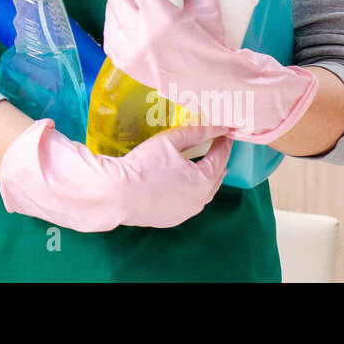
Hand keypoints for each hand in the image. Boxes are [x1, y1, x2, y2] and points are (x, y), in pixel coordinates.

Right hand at [0, 117, 232, 230]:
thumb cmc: (144, 165)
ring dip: (205, 178)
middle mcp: (200, 201)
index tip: (225, 132)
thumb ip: (196, 132)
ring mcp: (186, 213)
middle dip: (217, 161)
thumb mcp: (170, 141)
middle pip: (216, 177)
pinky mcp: (171, 219)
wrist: (117, 195)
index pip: (220, 157)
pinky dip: (191, 190)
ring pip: (203, 193)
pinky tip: (182, 184)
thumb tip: (217, 125)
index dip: (223, 142)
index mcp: (204, 181)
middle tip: (217, 146)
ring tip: (202, 164)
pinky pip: (188, 202)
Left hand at [102, 0, 318, 143]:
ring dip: (119, 0)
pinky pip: (108, 35)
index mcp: (160, 18)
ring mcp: (128, 52)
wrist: (211, 85)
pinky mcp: (123, 63)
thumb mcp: (207, 7)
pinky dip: (115, 23)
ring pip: (110, 13)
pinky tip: (128, 19)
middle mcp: (139, 35)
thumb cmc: (212, 46)